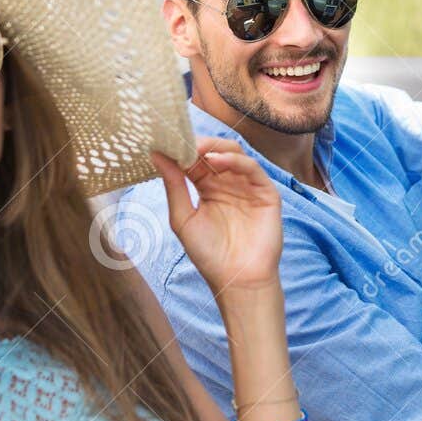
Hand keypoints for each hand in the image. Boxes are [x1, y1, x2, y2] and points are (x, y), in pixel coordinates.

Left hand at [153, 137, 283, 298]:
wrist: (237, 279)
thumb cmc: (209, 254)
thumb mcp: (183, 218)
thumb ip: (173, 185)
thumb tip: (157, 155)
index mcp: (207, 188)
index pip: (195, 160)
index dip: (181, 150)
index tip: (165, 142)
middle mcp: (228, 183)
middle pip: (214, 151)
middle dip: (198, 144)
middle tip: (181, 141)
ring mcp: (247, 186)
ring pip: (234, 153)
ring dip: (215, 147)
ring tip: (198, 150)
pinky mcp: (265, 192)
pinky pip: (252, 168)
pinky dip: (235, 160)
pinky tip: (217, 160)